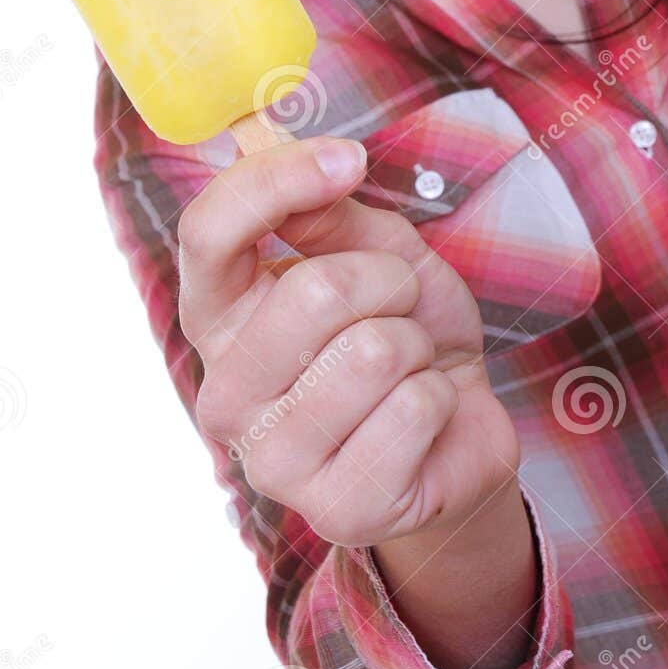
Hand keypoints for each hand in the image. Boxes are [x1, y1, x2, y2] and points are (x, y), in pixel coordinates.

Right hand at [176, 135, 520, 549]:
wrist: (459, 430)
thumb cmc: (406, 333)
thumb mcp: (378, 251)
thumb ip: (334, 214)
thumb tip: (319, 167)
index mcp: (220, 318)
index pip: (208, 234)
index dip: (276, 182)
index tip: (347, 159)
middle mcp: (226, 393)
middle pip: (310, 292)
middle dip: (388, 281)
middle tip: (399, 307)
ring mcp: (273, 462)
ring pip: (371, 352)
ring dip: (416, 343)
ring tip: (410, 366)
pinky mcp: (336, 509)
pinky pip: (412, 409)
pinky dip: (439, 396)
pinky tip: (423, 420)